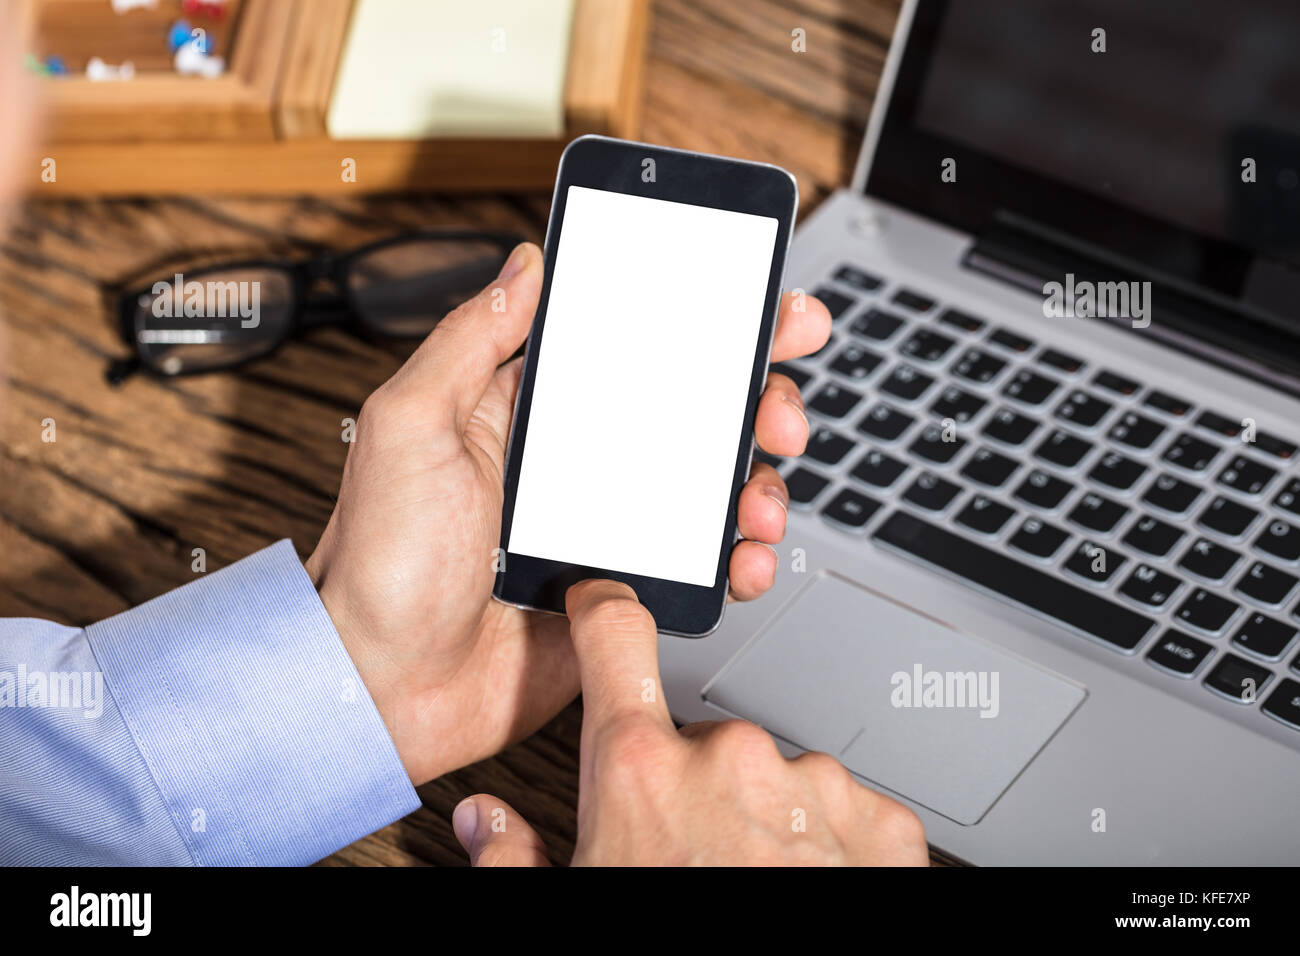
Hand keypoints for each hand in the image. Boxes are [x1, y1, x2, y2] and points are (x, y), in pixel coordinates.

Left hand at [306, 242, 830, 784]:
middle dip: (753, 401)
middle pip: (690, 410)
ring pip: (708, 486)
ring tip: (758, 503)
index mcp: (526, 412)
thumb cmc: (379, 563)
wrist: (387, 688)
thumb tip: (524, 265)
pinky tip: (743, 559)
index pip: (628, 345)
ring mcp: (604, 526)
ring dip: (755, 484)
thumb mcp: (410, 425)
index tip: (757, 308)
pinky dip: (737, 558)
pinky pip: (698, 563)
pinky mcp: (622, 588)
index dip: (699, 321)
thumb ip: (470, 340)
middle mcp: (574, 463)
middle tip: (777, 414)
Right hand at [452, 580, 929, 864]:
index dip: (601, 612)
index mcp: (641, 773)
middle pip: (699, 744)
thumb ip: (516, 860)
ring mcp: (811, 786)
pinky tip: (806, 890)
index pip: (613, 641)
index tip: (601, 603)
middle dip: (695, 793)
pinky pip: (842, 814)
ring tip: (752, 888)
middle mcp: (728, 759)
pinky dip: (828, 848)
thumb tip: (483, 822)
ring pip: (774, 784)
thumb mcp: (567, 908)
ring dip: (764, 825)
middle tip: (691, 862)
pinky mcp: (880, 822)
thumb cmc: (669, 952)